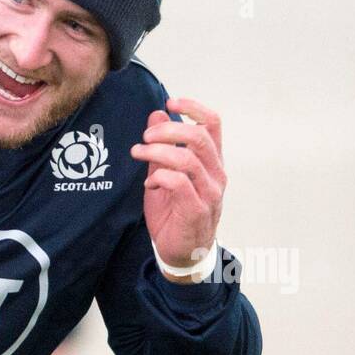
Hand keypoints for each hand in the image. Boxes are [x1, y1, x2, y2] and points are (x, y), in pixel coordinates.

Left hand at [131, 97, 225, 279]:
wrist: (181, 252)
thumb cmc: (174, 213)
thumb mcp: (164, 174)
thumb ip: (162, 147)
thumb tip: (157, 113)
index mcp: (212, 161)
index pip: (212, 124)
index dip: (193, 107)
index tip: (170, 101)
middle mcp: (216, 174)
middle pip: (199, 136)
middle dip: (168, 130)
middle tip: (145, 136)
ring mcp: (209, 192)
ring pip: (187, 159)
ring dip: (158, 152)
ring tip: (139, 154)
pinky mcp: (197, 209)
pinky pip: (179, 182)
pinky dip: (159, 177)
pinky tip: (149, 184)